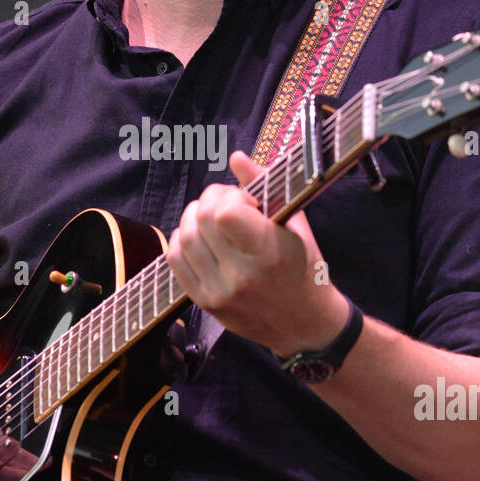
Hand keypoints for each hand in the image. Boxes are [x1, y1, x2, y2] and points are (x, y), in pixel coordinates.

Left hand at [165, 150, 348, 357]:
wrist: (304, 323)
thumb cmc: (305, 268)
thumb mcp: (296, 225)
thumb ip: (265, 186)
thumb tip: (235, 157)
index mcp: (270, 253)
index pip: (226, 213)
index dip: (231, 197)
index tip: (247, 202)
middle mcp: (242, 276)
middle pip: (202, 220)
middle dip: (211, 200)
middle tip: (228, 204)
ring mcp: (219, 292)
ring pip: (184, 238)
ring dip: (194, 218)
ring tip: (214, 219)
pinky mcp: (204, 303)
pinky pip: (174, 261)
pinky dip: (181, 240)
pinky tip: (201, 238)